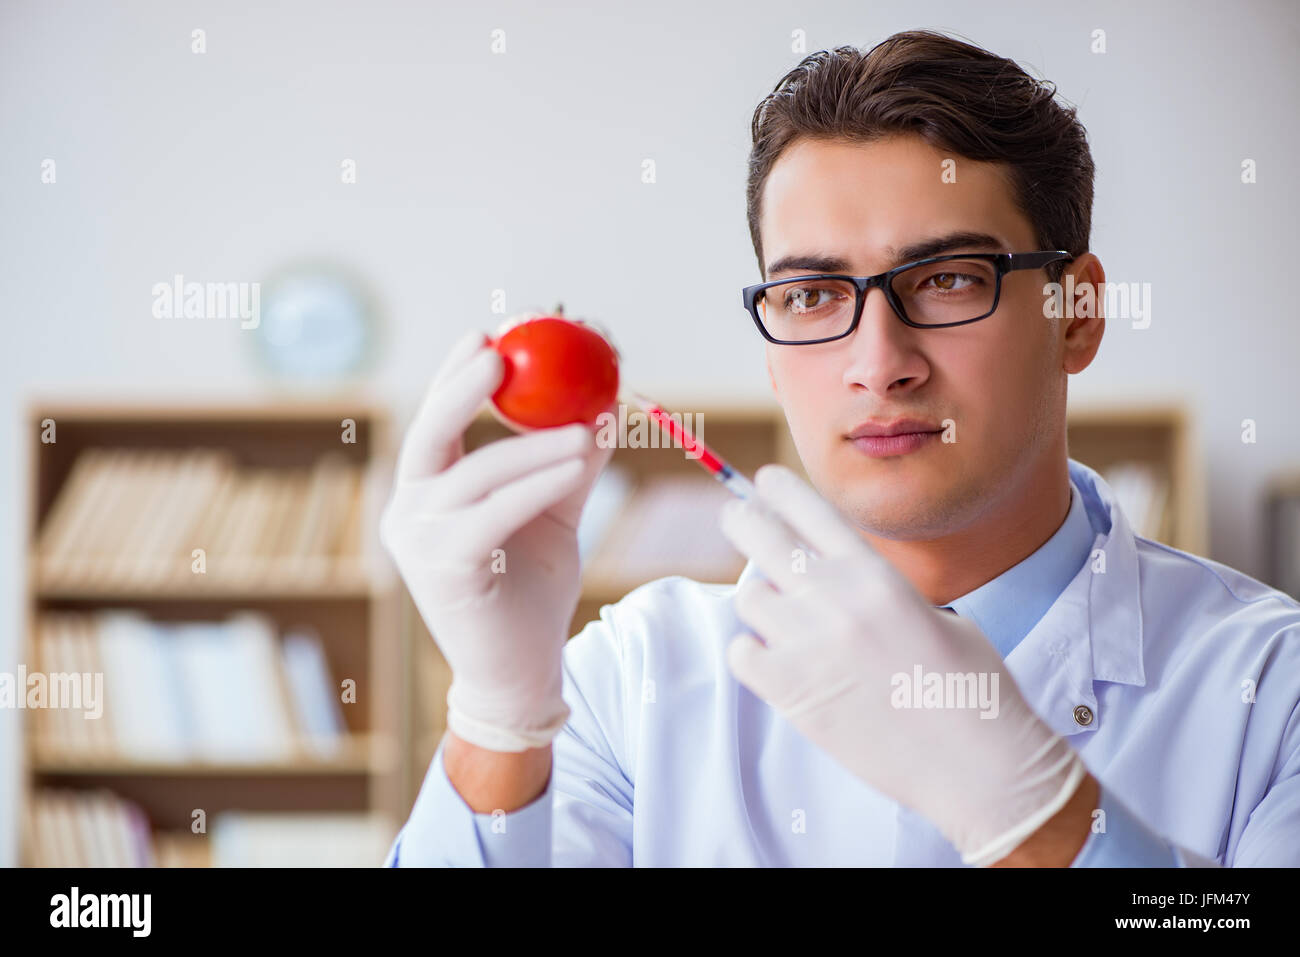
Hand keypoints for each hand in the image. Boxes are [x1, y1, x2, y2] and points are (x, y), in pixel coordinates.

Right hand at [379, 329, 615, 751]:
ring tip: (584, 427)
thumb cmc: (530, 589)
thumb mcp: (553, 513)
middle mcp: (410, 512)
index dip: (453, 376)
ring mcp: (419, 543)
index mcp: (428, 493)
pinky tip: (576, 461)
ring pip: (475, 474)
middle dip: (459, 388)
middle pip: (428, 435)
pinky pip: (494, 512)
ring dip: (532, 444)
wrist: (522, 668)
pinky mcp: (443, 570)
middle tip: (499, 352)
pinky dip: (537, 482)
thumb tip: (604, 405)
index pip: (435, 424)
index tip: (486, 336)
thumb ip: (568, 464)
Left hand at [718, 464, 1086, 866]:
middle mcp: (835, 598)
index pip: (810, 509)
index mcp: (875, 574)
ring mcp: (808, 643)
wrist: (978, 764)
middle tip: (736, 519)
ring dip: (760, 600)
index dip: (779, 489)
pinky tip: (774, 660)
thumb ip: (880, 593)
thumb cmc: (973, 689)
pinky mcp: (791, 690)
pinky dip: (752, 652)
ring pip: (749, 596)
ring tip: (778, 614)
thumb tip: (841, 587)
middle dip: (742, 521)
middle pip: (760, 535)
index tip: (762, 483)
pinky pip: (743, 652)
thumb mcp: (936, 615)